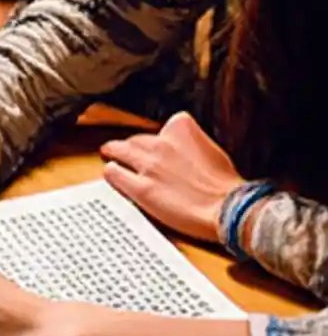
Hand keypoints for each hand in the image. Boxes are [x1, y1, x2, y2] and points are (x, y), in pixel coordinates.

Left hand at [100, 112, 244, 243]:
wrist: (227, 208)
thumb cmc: (225, 186)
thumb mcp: (211, 151)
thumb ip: (192, 145)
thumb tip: (183, 153)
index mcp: (182, 129)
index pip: (164, 126)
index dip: (161, 139)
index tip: (160, 146)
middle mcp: (163, 143)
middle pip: (137, 139)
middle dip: (133, 147)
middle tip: (125, 152)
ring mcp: (150, 165)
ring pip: (120, 151)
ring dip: (114, 154)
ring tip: (109, 156)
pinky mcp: (140, 188)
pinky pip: (114, 174)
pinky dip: (111, 173)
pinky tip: (111, 175)